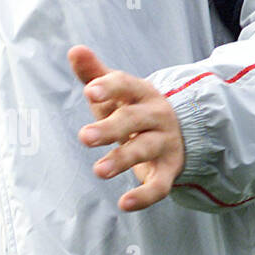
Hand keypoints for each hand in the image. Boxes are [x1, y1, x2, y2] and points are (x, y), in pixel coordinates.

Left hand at [68, 46, 184, 210]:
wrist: (178, 133)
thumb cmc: (135, 110)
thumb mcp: (116, 93)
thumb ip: (95, 73)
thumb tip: (75, 49)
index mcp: (141, 93)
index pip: (125, 86)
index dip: (109, 87)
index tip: (90, 91)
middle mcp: (156, 116)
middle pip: (134, 120)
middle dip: (110, 128)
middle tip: (84, 137)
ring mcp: (165, 143)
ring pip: (145, 150)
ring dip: (122, 160)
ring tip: (98, 171)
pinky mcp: (169, 170)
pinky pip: (160, 185)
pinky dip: (144, 196)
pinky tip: (124, 204)